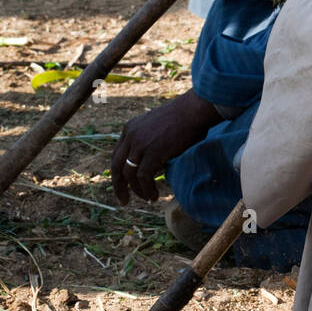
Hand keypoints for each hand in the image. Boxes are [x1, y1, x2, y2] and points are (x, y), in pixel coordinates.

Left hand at [111, 90, 219, 204]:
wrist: (194, 110)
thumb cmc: (184, 117)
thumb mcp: (158, 127)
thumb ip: (150, 141)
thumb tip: (155, 161)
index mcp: (130, 128)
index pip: (117, 155)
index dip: (119, 173)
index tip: (124, 185)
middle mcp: (131, 135)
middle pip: (116, 166)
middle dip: (119, 186)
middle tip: (124, 200)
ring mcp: (140, 144)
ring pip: (129, 174)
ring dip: (137, 190)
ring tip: (148, 198)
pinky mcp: (153, 152)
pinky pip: (144, 177)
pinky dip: (147, 189)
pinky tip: (154, 195)